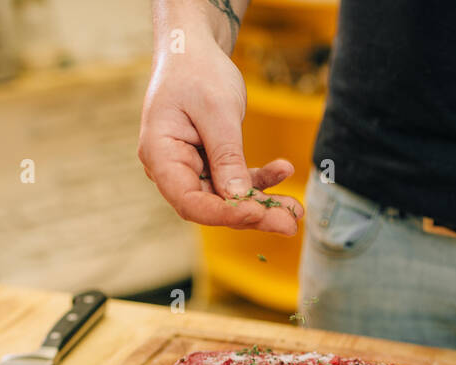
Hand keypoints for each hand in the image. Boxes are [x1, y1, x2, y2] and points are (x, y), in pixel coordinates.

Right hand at [138, 38, 302, 234]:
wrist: (193, 49)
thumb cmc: (198, 71)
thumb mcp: (217, 111)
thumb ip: (227, 156)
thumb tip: (239, 199)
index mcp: (160, 155)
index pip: (189, 201)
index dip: (224, 213)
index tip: (257, 213)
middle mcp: (171, 169)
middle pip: (212, 205)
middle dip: (253, 215)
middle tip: (290, 223)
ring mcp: (190, 168)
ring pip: (227, 198)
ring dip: (262, 203)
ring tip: (295, 210)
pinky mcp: (208, 164)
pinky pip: (235, 181)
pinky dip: (260, 180)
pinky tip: (283, 170)